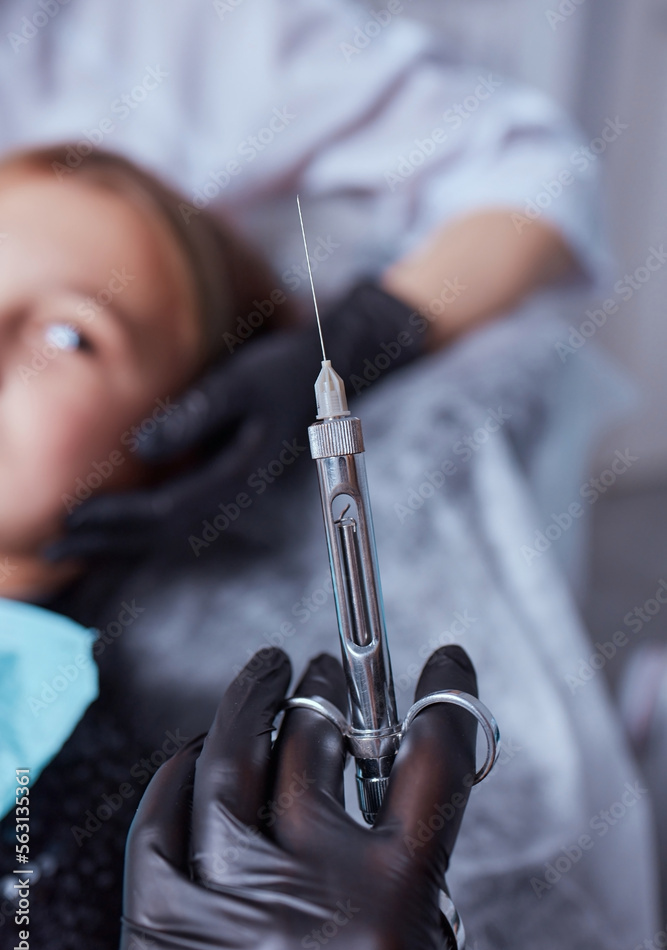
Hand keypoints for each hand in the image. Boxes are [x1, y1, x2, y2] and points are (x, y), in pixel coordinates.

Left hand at [46, 282, 423, 559]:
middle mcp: (237, 494)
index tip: (72, 518)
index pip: (170, 509)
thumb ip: (195, 414)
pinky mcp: (230, 484)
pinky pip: (182, 518)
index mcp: (241, 474)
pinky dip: (145, 528)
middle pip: (165, 532)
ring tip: (77, 546)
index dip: (119, 519)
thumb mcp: (241, 381)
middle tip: (55, 548)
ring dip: (123, 542)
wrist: (331, 376)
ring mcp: (235, 493)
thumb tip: (140, 448)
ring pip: (173, 532)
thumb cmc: (284, 372)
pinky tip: (121, 528)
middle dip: (110, 541)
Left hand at [116, 645, 477, 949]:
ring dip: (255, 696)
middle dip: (332, 690)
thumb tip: (394, 814)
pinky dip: (185, 768)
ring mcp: (221, 892)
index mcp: (389, 910)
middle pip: (321, 739)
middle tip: (331, 672)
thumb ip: (410, 891)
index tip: (445, 671)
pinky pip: (166, 807)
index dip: (446, 698)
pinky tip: (199, 752)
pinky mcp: (155, 914)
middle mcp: (305, 887)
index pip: (433, 761)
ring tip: (268, 671)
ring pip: (235, 750)